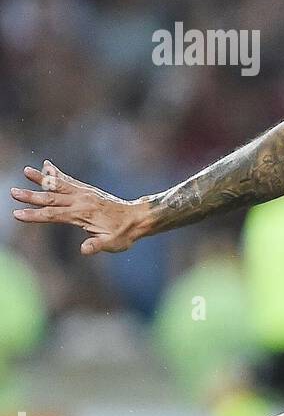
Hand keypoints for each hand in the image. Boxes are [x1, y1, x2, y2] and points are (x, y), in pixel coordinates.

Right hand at [11, 161, 149, 254]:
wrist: (139, 218)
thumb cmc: (125, 234)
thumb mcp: (113, 244)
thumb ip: (97, 246)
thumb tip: (84, 250)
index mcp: (82, 215)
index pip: (53, 215)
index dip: (34, 215)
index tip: (17, 214)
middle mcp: (81, 201)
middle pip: (51, 198)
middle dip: (31, 196)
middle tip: (12, 192)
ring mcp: (84, 194)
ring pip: (59, 184)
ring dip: (41, 178)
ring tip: (26, 170)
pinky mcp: (88, 190)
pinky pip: (69, 180)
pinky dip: (57, 173)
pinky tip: (46, 166)